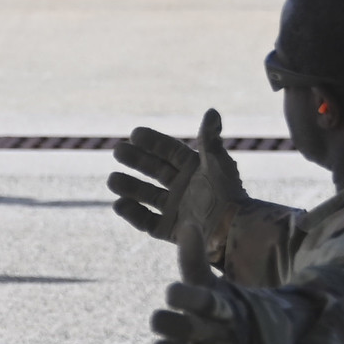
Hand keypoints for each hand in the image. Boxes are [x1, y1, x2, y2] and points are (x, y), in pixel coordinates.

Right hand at [108, 108, 247, 258]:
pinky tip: (119, 204)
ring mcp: (176, 209)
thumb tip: (211, 111)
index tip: (134, 133)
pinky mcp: (170, 230)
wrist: (230, 231)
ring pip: (147, 195)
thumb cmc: (226, 195)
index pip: (171, 152)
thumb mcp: (217, 163)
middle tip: (117, 151)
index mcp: (196, 170)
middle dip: (136, 161)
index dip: (153, 142)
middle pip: (155, 171)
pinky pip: (147, 221)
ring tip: (112, 180)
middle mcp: (185, 188)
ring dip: (129, 187)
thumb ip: (209, 139)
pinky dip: (133, 214)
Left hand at [149, 225, 252, 343]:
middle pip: (191, 329)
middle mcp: (223, 336)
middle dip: (168, 323)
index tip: (169, 292)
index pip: (205, 300)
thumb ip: (193, 263)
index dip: (184, 296)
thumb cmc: (221, 316)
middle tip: (158, 319)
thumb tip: (187, 225)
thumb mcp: (211, 289)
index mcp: (225, 309)